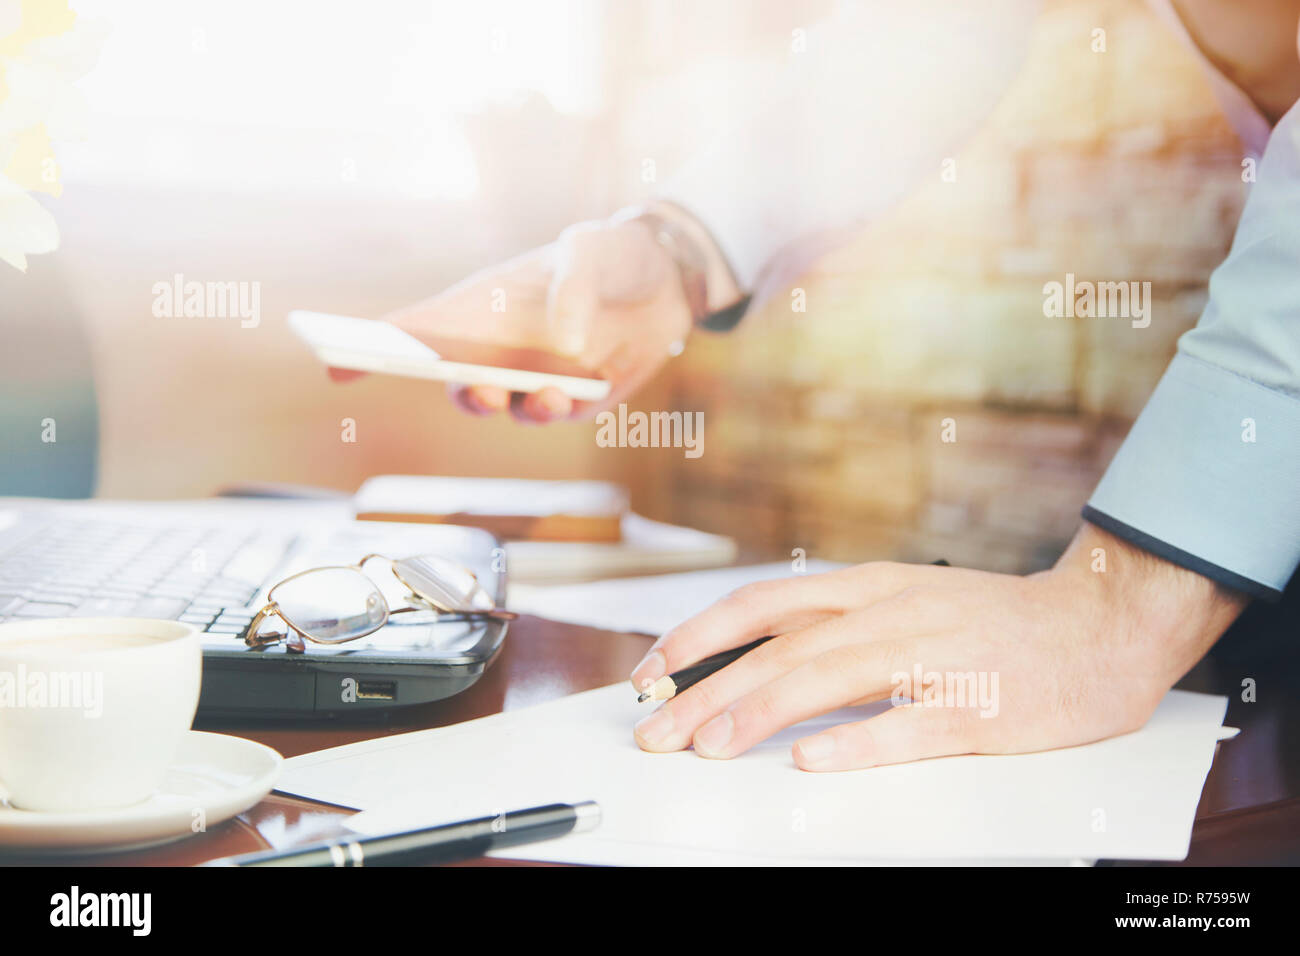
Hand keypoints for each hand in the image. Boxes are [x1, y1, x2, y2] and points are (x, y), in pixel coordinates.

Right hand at [336, 216, 692, 422]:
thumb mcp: (591, 246)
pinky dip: (551, 408)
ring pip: (500, 406)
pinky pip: (552, 413)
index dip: (373, 346)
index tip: (334, 361)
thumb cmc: (610, 254)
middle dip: (455, 389)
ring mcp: (533, 377)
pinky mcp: (575, 400)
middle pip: (452, 381)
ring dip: (507, 404)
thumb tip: (563, 344)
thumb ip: (574, 284)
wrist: (668, 280)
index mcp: (482, 305)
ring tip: (537, 393)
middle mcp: (498, 347)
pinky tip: (561, 393)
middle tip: (472, 386)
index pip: (416, 330)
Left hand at [628, 524, 1247, 769]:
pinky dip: (856, 743)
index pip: (761, 605)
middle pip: (781, 649)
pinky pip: (909, 726)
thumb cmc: (993, 623)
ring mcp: (934, 656)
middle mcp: (890, 614)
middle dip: (708, 691)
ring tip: (710, 745)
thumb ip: (836, 629)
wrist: (1099, 622)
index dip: (698, 637)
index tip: (649, 673)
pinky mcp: (978, 704)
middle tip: (657, 732)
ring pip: (831, 678)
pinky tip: (812, 761)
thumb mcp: (903, 603)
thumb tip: (755, 663)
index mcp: (868, 589)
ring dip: (761, 710)